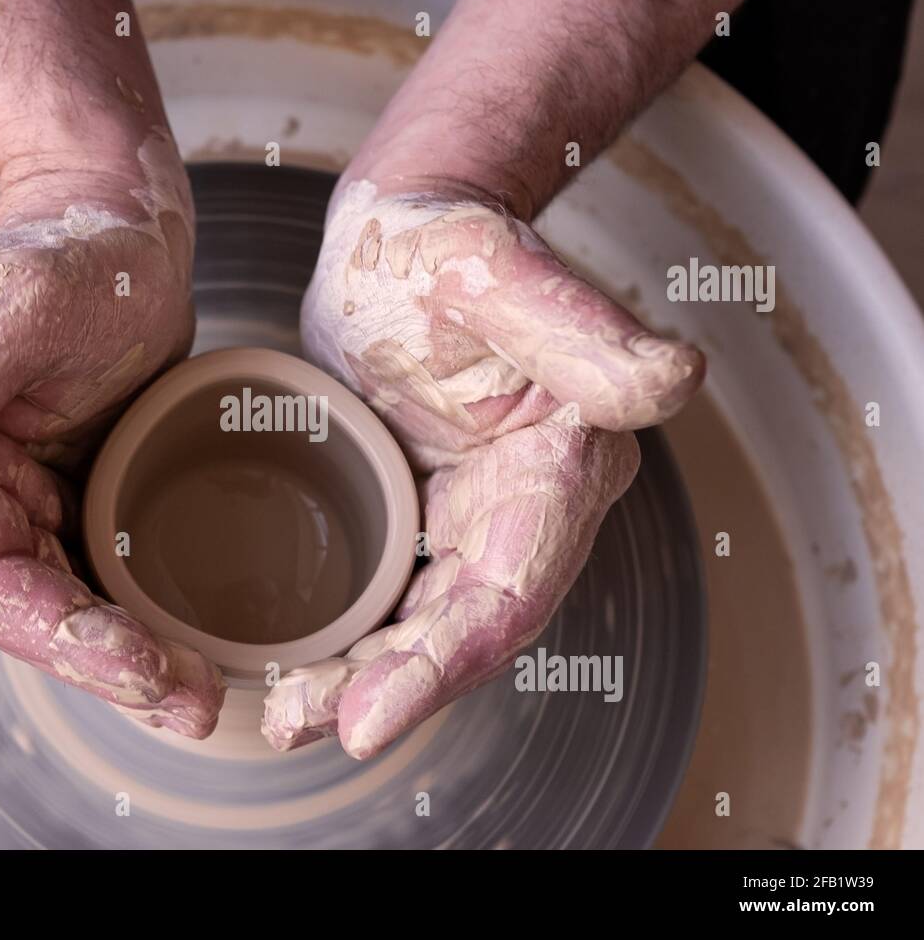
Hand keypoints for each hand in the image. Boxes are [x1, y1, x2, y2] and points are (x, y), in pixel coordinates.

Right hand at [0, 132, 225, 737]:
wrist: (121, 225)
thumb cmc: (66, 250)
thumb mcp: (7, 304)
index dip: (58, 639)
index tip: (139, 665)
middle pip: (35, 614)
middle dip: (110, 668)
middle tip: (192, 703)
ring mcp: (32, 500)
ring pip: (75, 606)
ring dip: (133, 660)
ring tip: (204, 695)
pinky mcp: (83, 495)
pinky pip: (108, 573)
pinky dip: (147, 615)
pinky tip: (197, 642)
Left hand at [261, 180, 704, 757]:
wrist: (403, 236)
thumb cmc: (449, 241)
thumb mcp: (498, 269)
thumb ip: (577, 327)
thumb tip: (669, 380)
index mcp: (564, 459)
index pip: (508, 592)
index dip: (442, 665)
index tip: (366, 719)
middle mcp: (532, 502)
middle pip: (467, 627)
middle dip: (390, 688)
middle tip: (302, 722)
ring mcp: (482, 513)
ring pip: (432, 622)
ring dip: (368, 676)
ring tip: (290, 712)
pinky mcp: (434, 509)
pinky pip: (403, 590)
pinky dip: (361, 635)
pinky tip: (307, 662)